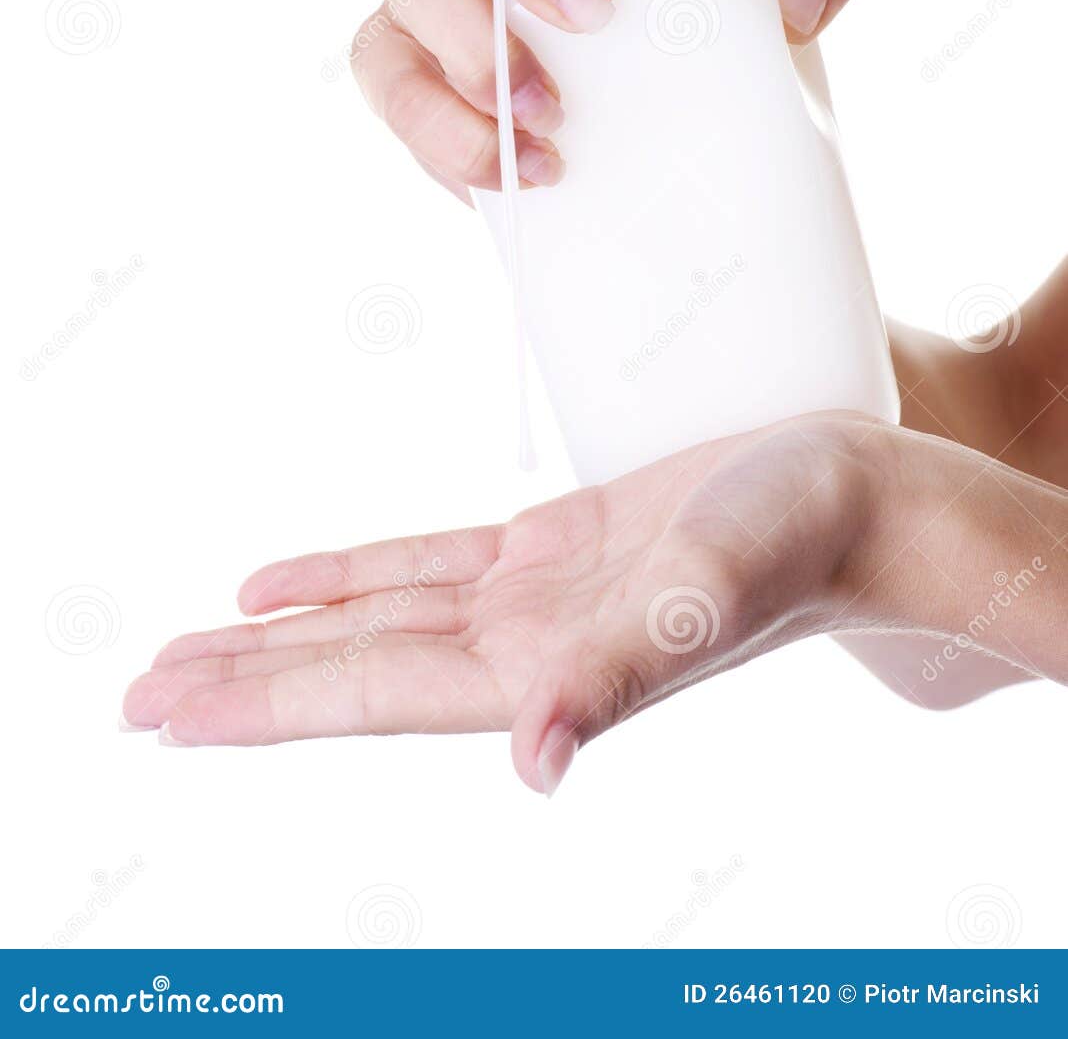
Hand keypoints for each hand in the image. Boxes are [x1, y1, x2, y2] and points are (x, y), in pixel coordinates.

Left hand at [122, 412, 1067, 786]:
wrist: (862, 505)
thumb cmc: (805, 538)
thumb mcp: (714, 586)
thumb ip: (622, 679)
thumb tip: (535, 762)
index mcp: (540, 664)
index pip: (369, 691)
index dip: (265, 703)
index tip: (165, 716)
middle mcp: (520, 644)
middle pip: (351, 668)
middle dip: (243, 685)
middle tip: (133, 698)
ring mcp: (531, 597)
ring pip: (377, 620)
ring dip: (284, 638)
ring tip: (193, 648)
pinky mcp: (553, 546)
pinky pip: (426, 563)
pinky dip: (353, 575)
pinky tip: (294, 583)